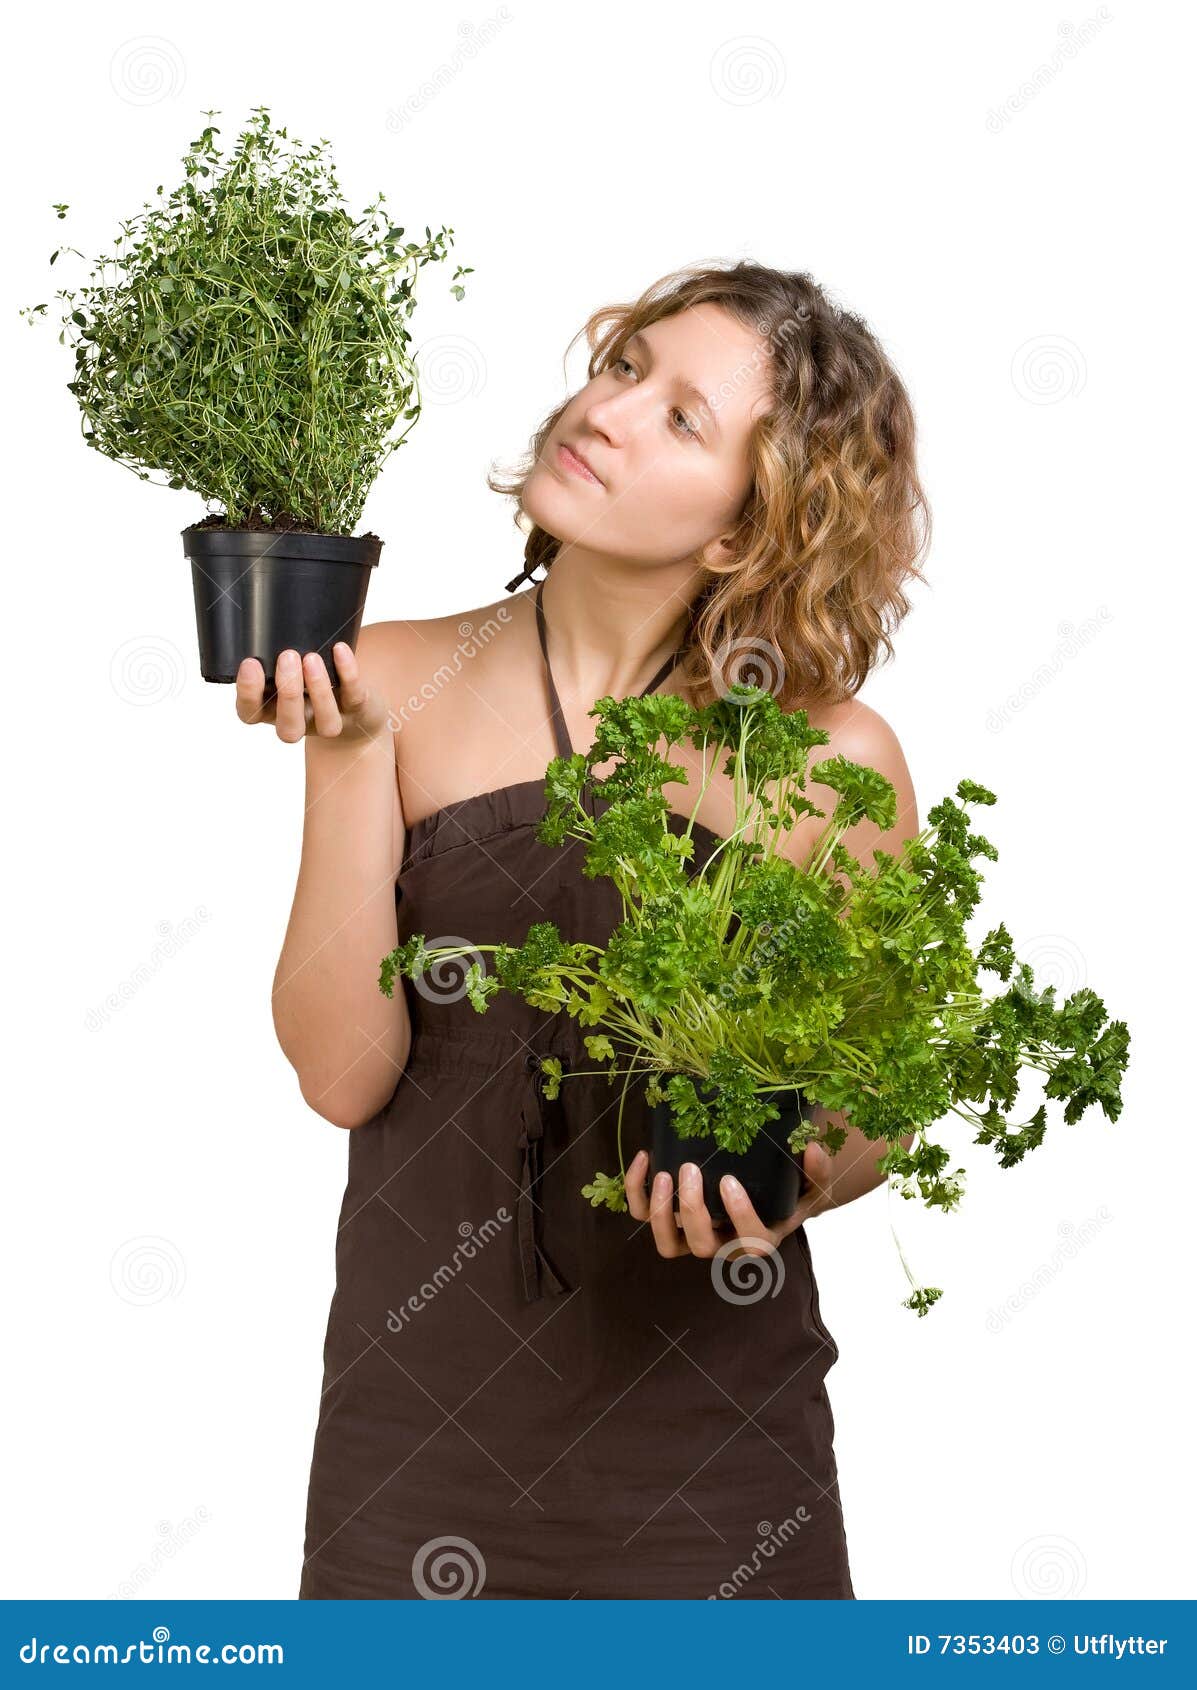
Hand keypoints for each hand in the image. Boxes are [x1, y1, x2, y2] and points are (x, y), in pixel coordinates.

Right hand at [235, 642, 391, 743]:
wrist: (351, 704)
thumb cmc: (303, 676)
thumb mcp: (279, 667)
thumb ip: (267, 653)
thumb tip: (257, 615)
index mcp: (271, 712)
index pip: (250, 713)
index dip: (248, 692)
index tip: (249, 663)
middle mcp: (298, 723)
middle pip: (288, 727)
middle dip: (288, 692)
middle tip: (287, 656)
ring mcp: (328, 721)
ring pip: (325, 722)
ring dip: (318, 689)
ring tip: (312, 657)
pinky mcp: (357, 710)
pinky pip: (353, 696)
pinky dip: (348, 673)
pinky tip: (339, 650)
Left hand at [624, 1143, 836, 1259]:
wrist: (767, 1197)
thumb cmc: (790, 1192)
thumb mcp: (811, 1184)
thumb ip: (816, 1171)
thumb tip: (813, 1148)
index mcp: (760, 1240)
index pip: (750, 1242)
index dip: (738, 1216)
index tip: (730, 1181)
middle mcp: (724, 1246)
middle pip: (702, 1247)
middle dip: (692, 1211)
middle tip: (691, 1169)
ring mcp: (694, 1238)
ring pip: (668, 1245)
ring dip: (659, 1214)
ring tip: (663, 1173)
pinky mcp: (670, 1223)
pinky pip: (644, 1218)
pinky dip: (637, 1193)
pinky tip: (645, 1158)